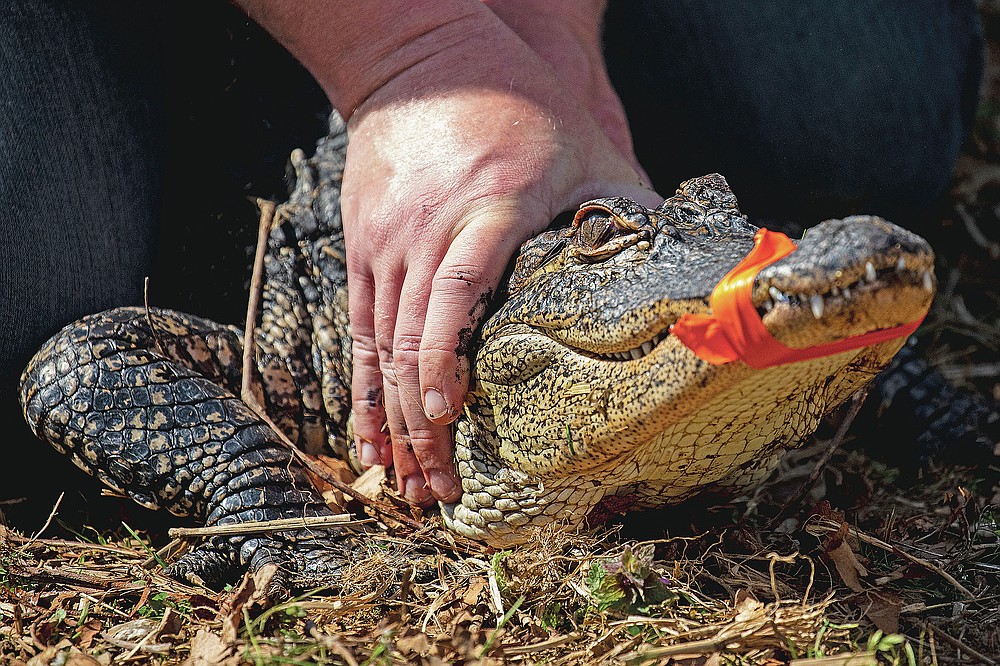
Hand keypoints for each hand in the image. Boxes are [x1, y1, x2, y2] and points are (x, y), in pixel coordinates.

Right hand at [340, 11, 659, 504]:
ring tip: (405, 481)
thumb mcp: (581, 144)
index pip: (455, 290)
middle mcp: (424, 229)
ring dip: (390, 417)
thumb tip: (692, 264)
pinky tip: (370, 433)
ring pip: (377, 343)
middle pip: (410, 336)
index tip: (450, 418)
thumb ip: (627, 205)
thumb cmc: (512, 100)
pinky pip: (358, 326)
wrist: (419, 53)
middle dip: (421, 421)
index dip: (445, 359)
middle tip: (437, 489)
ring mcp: (383, 238)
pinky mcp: (362, 243)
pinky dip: (364, 385)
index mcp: (487, 206)